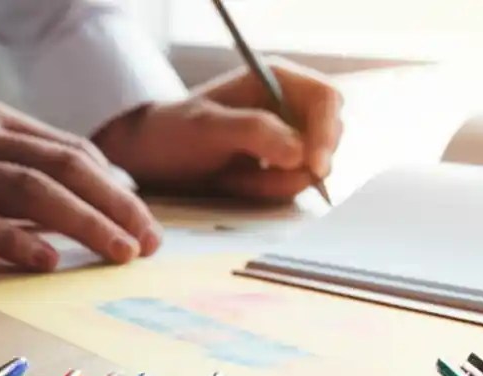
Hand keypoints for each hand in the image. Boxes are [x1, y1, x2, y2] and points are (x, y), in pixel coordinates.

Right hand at [0, 102, 161, 270]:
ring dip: (85, 222)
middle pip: (65, 165)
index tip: (145, 222)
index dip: (117, 187)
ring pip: (32, 188)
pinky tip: (48, 262)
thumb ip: (20, 177)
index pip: (73, 150)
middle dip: (117, 204)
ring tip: (120, 253)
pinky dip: (16, 240)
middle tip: (149, 243)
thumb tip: (84, 212)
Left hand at [95, 59, 342, 200]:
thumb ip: (255, 133)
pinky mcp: (282, 162)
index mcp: (277, 79)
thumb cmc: (173, 134)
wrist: (154, 159)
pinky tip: (240, 182)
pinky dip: (270, 189)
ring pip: (314, 166)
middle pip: (329, 136)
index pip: (327, 99)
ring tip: (236, 176)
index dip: (327, 132)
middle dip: (296, 164)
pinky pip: (297, 182)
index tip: (314, 166)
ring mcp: (288, 134)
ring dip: (277, 181)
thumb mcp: (208, 129)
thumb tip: (301, 152)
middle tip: (252, 175)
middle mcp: (288, 104)